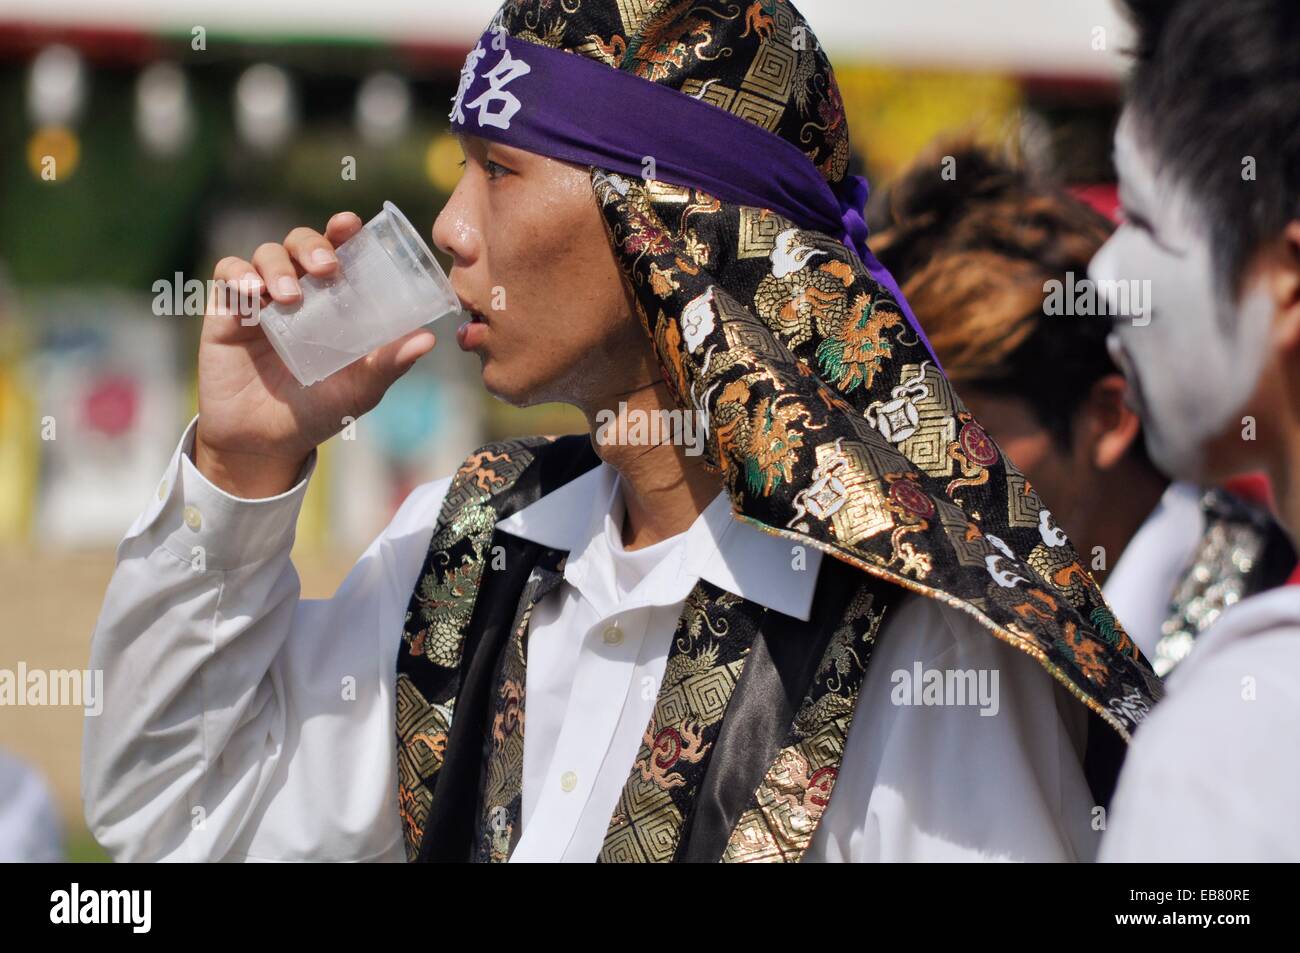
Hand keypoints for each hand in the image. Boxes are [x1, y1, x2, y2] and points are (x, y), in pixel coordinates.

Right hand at [193, 211, 436, 496]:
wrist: (266, 443)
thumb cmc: (319, 410)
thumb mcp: (360, 389)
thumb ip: (389, 363)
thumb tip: (428, 340)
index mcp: (333, 300)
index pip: (338, 251)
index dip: (342, 230)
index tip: (350, 224)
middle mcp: (299, 291)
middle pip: (300, 243)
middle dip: (313, 245)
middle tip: (326, 268)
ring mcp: (262, 299)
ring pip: (266, 254)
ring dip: (278, 266)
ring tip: (290, 298)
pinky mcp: (227, 312)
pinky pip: (228, 275)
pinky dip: (240, 276)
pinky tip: (253, 295)